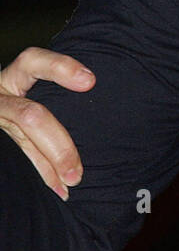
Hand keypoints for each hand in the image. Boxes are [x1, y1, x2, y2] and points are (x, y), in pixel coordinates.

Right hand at [0, 49, 93, 198]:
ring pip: (23, 143)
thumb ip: (58, 83)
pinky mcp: (2, 140)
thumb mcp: (34, 81)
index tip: (90, 82)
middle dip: (58, 146)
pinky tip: (59, 190)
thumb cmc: (27, 95)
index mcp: (14, 76)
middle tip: (77, 172)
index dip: (59, 68)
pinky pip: (20, 158)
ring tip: (72, 183)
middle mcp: (2, 94)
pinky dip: (42, 175)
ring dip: (49, 168)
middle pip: (30, 116)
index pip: (33, 60)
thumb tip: (97, 89)